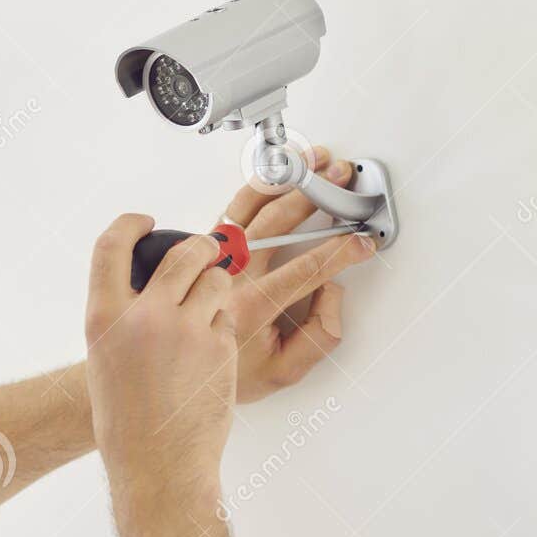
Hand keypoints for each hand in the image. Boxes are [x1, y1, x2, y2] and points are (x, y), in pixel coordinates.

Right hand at [84, 214, 236, 499]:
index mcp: (105, 317)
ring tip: (211, 308)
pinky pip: (228, 317)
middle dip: (200, 246)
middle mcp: (145, 317)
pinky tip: (211, 353)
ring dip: (219, 285)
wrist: (157, 464)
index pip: (111, 245)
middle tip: (206, 251)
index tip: (145, 221)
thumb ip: (123, 316)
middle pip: (182, 251)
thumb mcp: (106, 357)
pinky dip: (224, 325)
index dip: (130, 224)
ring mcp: (186, 331)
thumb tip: (146, 285)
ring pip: (217, 279)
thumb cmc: (128, 421)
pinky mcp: (220, 348)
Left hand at [218, 149, 377, 402]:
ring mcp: (215, 258)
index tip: (361, 241)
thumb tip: (332, 291)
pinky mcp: (207, 247)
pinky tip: (279, 173)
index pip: (303, 271)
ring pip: (252, 207)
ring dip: (288, 182)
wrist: (175, 371)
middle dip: (316, 198)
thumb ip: (319, 336)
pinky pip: (232, 208)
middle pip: (277, 226)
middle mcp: (229, 277)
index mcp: (249, 309)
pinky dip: (257, 186)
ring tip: (317, 162)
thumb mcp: (284, 373)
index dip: (338, 253)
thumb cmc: (230, 372)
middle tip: (342, 182)